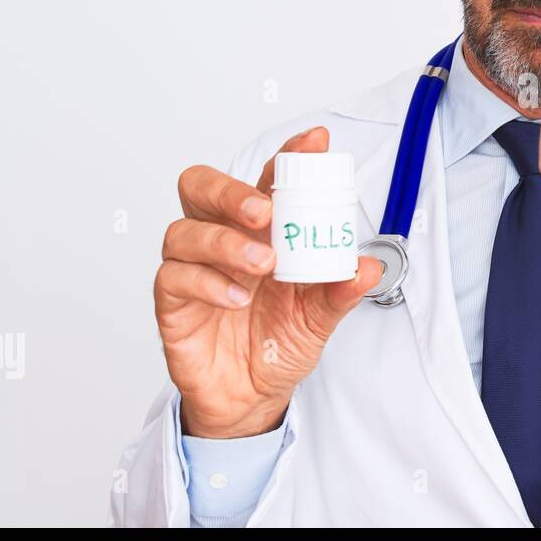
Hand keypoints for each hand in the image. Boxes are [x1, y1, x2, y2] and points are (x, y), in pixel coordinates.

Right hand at [155, 126, 382, 437]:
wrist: (253, 398)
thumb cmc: (281, 342)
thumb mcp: (321, 316)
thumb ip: (340, 290)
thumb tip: (368, 267)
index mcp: (260, 230)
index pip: (267, 179)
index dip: (288, 154)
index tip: (315, 142)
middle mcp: (220, 239)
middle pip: (201, 187)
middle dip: (231, 190)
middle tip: (265, 210)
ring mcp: (192, 268)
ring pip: (184, 231)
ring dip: (225, 242)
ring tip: (262, 265)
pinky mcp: (172, 303)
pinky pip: (174, 278)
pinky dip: (208, 283)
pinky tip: (237, 299)